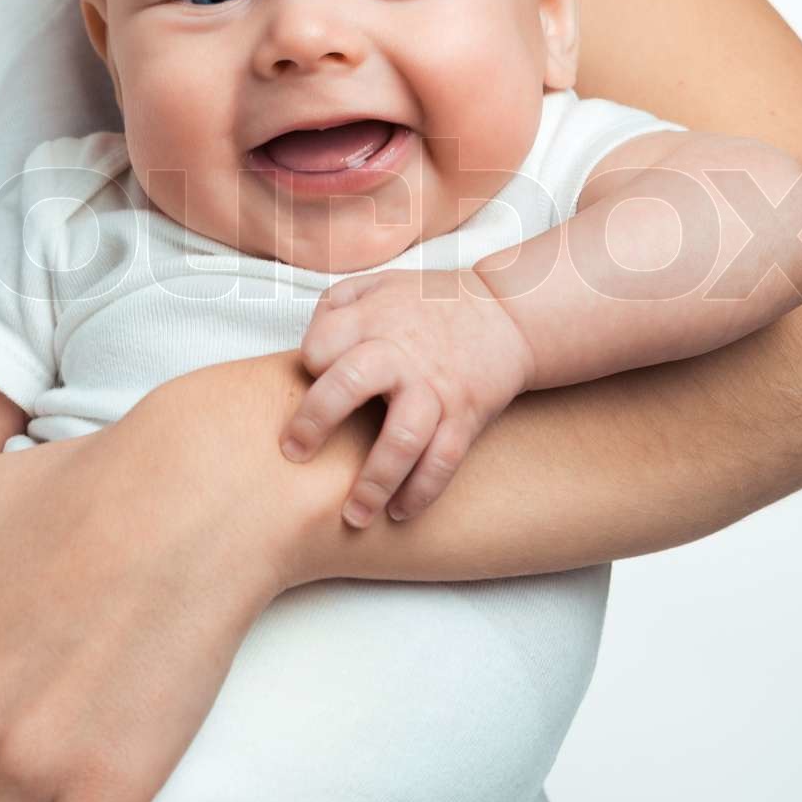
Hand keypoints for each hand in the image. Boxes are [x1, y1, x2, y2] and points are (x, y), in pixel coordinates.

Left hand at [284, 268, 533, 525]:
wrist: (507, 313)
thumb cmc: (430, 304)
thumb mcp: (378, 285)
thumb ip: (335, 307)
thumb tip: (307, 349)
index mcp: (374, 320)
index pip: (321, 345)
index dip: (310, 362)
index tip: (313, 376)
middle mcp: (401, 355)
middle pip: (350, 385)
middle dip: (315, 422)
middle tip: (294, 453)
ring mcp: (435, 389)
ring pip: (402, 439)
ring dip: (375, 482)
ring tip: (353, 516)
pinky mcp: (465, 415)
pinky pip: (443, 460)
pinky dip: (422, 492)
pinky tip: (400, 513)